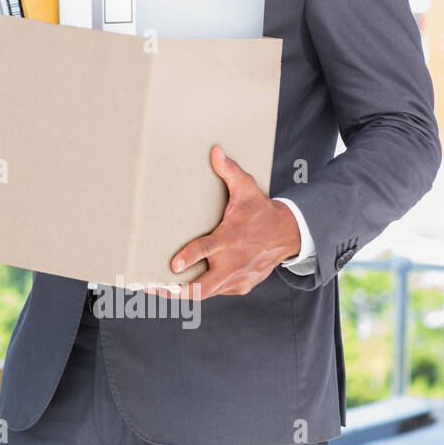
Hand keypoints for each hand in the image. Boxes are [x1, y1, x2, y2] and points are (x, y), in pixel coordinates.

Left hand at [148, 144, 300, 300]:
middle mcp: (233, 263)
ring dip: (182, 294)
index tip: (174, 265)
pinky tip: (179, 289)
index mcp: (230, 239)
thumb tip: (215, 151)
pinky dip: (200, 291)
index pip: (208, 250)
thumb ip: (229, 172)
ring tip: (157, 291)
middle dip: (177, 291)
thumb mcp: (248, 189)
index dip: (190, 257)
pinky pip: (216, 292)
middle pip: (203, 287)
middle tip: (153, 288)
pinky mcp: (240, 287)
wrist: (290, 235)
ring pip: (206, 294)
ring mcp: (238, 278)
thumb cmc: (262, 211)